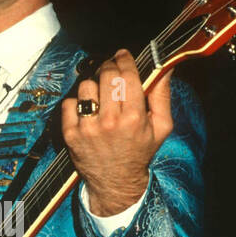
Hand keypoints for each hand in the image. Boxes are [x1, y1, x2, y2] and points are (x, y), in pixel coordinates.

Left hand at [61, 49, 173, 215]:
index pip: (127, 75)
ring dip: (93, 85)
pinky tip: (87, 111)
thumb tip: (166, 67)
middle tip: (110, 69)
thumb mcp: (162, 126)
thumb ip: (162, 95)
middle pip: (106, 75)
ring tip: (99, 95)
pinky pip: (69, 103)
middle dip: (108, 66)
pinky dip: (77, 103)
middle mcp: (110, 121)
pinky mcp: (70, 134)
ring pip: (86, 86)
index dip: (124, 59)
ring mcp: (88, 128)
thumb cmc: (140, 151)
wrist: (116, 182)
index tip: (123, 55)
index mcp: (134, 118)